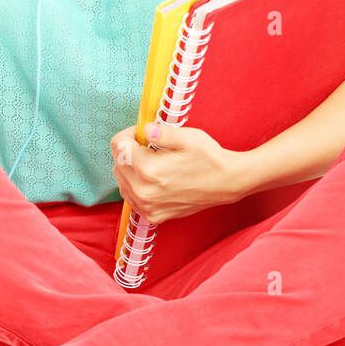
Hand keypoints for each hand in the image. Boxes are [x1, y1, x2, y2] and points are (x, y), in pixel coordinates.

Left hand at [109, 120, 245, 225]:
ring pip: (122, 181)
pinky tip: (153, 179)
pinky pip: (131, 197)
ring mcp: (147, 207)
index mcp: (149, 170)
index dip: (128, 135)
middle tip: (149, 147)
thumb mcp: (187, 137)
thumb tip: (145, 129)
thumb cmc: (209, 158)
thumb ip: (161, 132)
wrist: (226, 184)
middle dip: (129, 151)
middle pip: (118, 163)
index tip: (141, 134)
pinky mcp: (153, 216)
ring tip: (153, 163)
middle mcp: (144, 192)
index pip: (118, 146)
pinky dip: (136, 185)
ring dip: (131, 169)